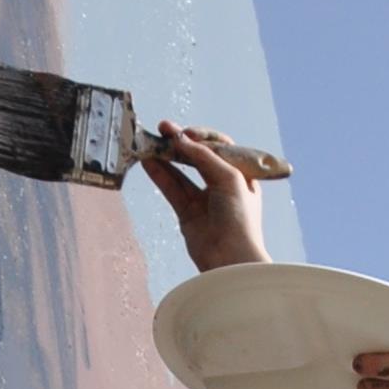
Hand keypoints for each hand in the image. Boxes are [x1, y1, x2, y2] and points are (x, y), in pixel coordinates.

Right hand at [139, 123, 272, 271]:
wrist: (232, 260)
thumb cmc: (240, 219)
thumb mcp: (229, 178)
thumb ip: (203, 156)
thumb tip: (180, 138)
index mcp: (240, 174)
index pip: (219, 146)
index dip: (202, 136)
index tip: (186, 132)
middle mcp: (222, 184)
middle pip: (197, 156)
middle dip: (180, 142)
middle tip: (162, 128)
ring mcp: (204, 199)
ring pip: (181, 171)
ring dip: (166, 156)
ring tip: (150, 142)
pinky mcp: (187, 213)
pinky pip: (171, 188)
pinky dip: (159, 174)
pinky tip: (148, 160)